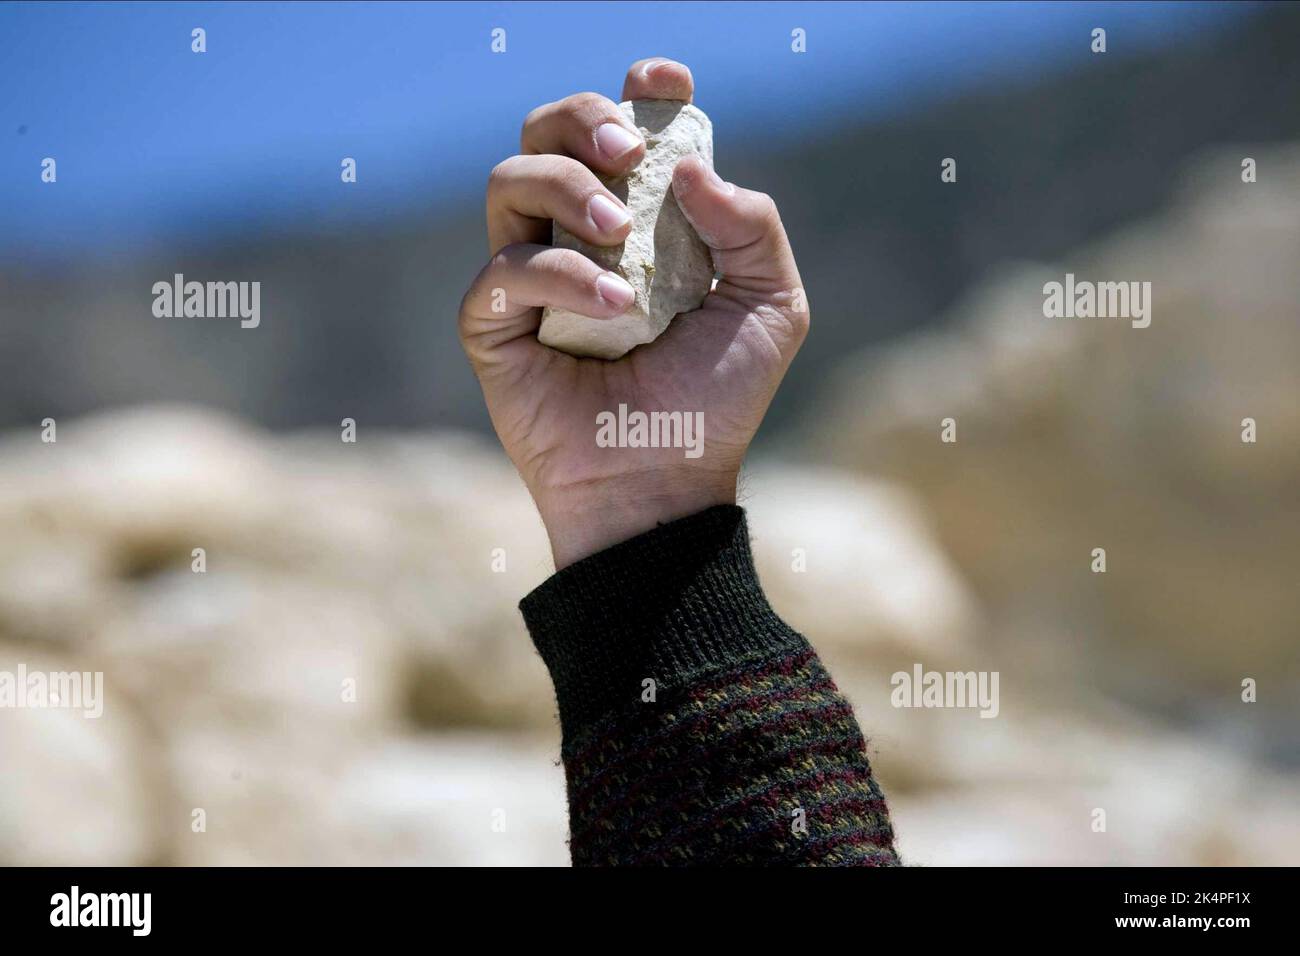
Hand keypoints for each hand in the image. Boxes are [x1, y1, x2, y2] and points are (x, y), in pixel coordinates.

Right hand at [459, 58, 808, 568]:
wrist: (667, 483)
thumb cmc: (716, 401)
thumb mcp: (770, 306)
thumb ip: (752, 225)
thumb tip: (689, 166)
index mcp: (644, 224)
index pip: (622, 132)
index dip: (638, 94)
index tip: (663, 83)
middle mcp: (580, 239)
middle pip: (547, 133)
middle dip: (586, 120)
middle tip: (631, 155)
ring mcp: (530, 280)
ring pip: (510, 181)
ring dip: (569, 189)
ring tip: (622, 235)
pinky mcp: (492, 326)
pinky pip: (502, 271)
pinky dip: (560, 276)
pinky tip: (615, 308)